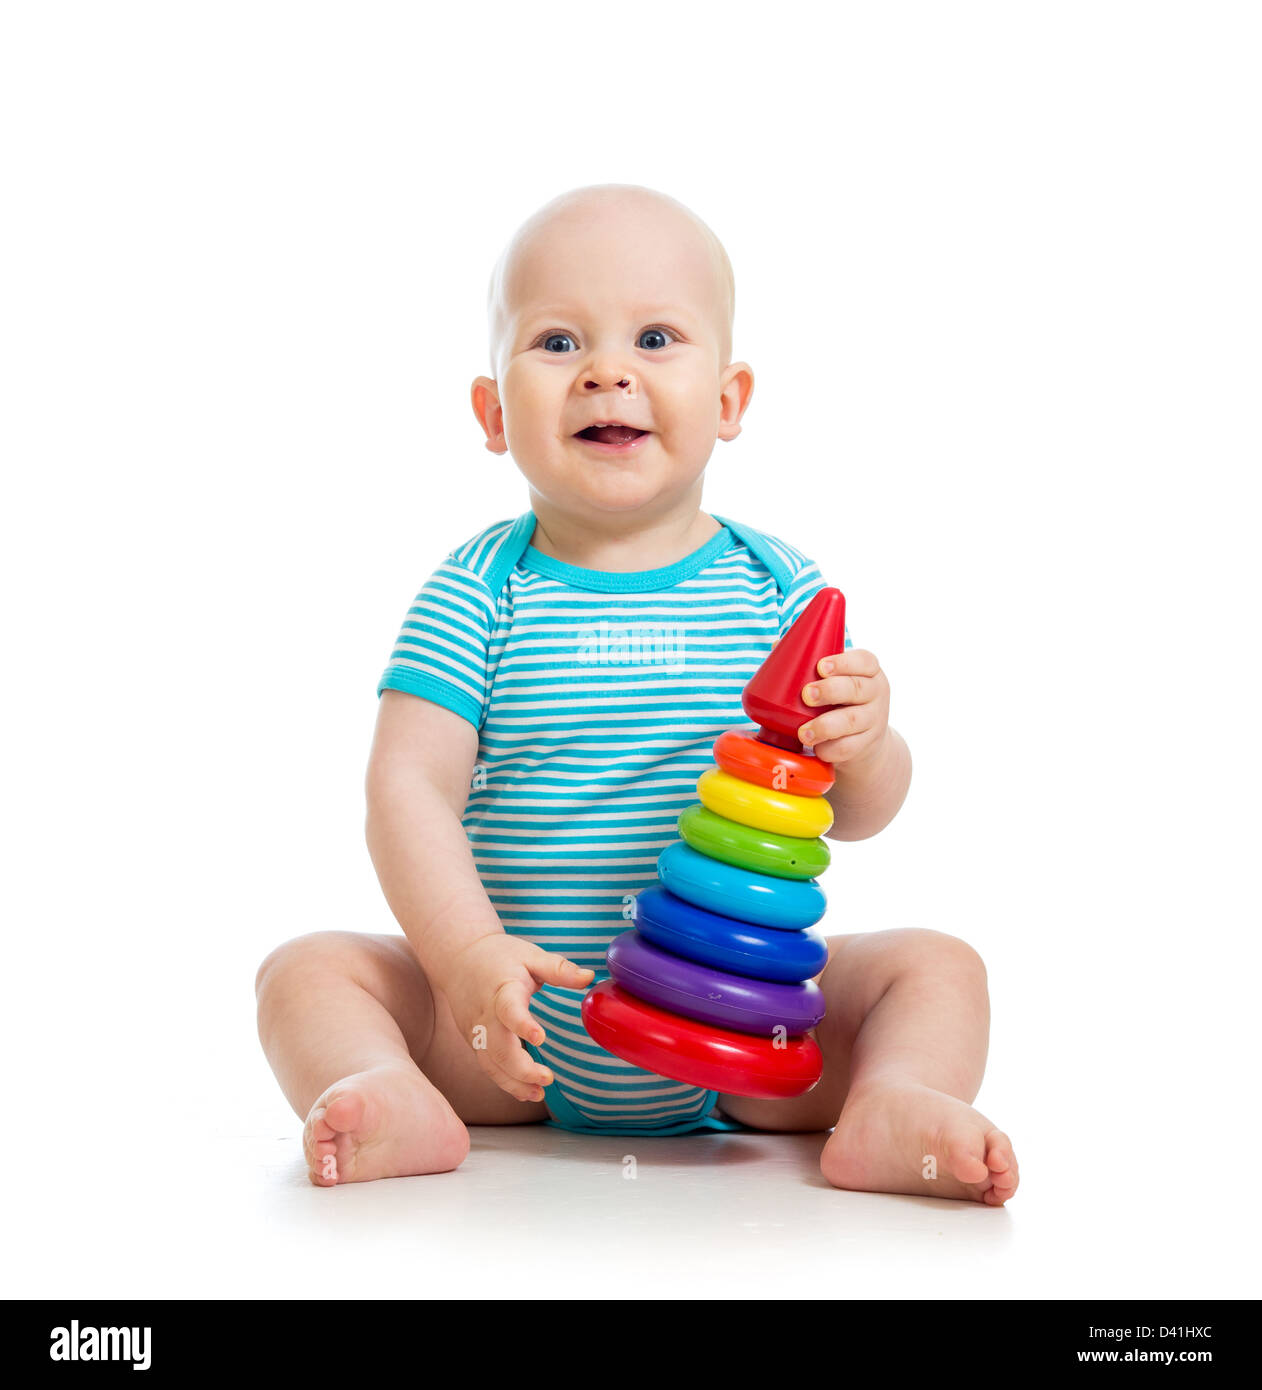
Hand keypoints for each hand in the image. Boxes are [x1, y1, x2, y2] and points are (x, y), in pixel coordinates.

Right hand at [438, 934, 593, 1101]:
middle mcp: (486, 1014)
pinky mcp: (474, 1040)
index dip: (522, 1024)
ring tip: (538, 1093)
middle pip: (497, 1047)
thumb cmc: (499, 956)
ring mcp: (477, 1030)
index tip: (540, 1038)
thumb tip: (588, 978)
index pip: (508, 1008)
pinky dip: (504, 1081)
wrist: (459, 958)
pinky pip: (487, 1065)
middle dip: (520, 1068)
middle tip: (548, 1078)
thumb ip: (559, 969)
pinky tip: (525, 1091)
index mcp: (502, 988)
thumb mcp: (530, 955)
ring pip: (490, 1063)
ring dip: (512, 1082)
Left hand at [796, 648, 890, 769]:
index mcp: (868, 671)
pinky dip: (830, 749)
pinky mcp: (867, 744)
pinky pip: (849, 747)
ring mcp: (874, 719)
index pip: (864, 660)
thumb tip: (778, 645)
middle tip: (806, 695)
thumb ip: (811, 662)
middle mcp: (875, 693)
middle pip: (857, 688)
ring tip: (803, 732)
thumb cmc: (841, 700)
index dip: (844, 662)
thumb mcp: (836, 679)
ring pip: (853, 720)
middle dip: (830, 690)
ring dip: (825, 726)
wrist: (865, 739)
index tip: (820, 666)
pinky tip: (817, 749)